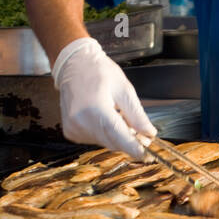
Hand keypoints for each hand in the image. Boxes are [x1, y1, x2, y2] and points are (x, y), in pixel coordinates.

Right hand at [51, 37, 156, 157]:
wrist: (73, 65)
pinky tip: (103, 118)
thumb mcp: (124, 89)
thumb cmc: (98, 72)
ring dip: (115, 136)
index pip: (119, 136)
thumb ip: (136, 115)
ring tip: (117, 116)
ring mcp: (73, 128)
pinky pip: (94, 139)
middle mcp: (81, 121)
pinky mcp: (70, 132)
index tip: (147, 154)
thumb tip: (148, 133)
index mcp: (95, 108)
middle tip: (140, 132)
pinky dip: (103, 133)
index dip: (134, 147)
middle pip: (113, 143)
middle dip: (128, 141)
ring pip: (104, 142)